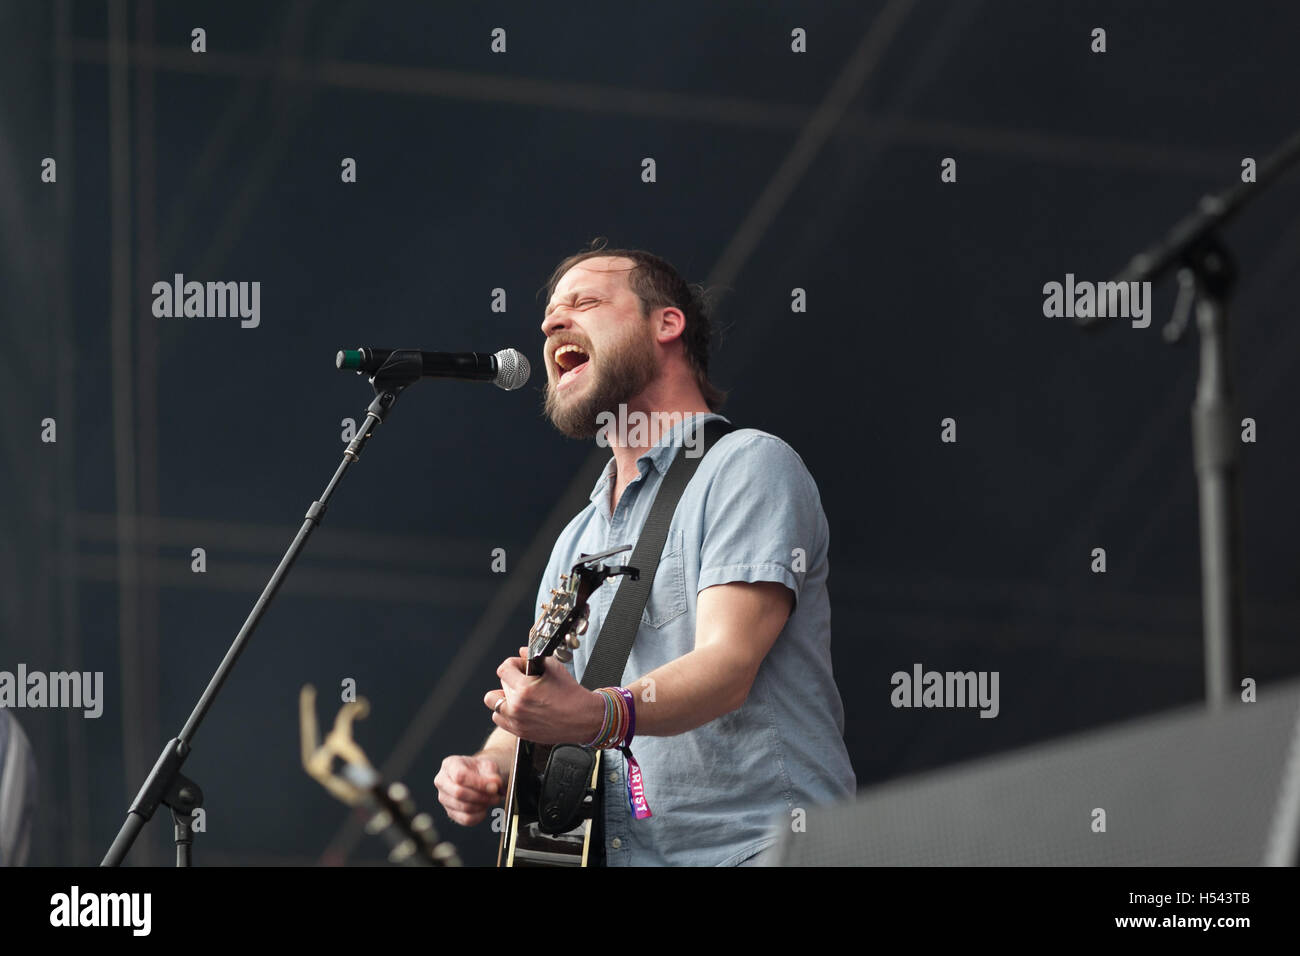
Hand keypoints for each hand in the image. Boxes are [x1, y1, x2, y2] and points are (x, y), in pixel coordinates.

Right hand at [435, 753, 503, 825]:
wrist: (477, 777)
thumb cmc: (481, 770)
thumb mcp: (489, 766)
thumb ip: (492, 774)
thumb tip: (495, 785)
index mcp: (449, 764)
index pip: (460, 776)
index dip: (478, 783)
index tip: (494, 787)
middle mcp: (442, 781)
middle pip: (459, 793)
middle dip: (482, 797)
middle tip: (496, 797)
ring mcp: (444, 798)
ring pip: (463, 807)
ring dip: (482, 806)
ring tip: (492, 800)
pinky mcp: (450, 812)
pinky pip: (466, 819)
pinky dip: (479, 816)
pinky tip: (485, 809)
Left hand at [484, 647, 604, 744]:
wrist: (582, 719)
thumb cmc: (571, 694)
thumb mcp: (554, 668)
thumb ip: (532, 657)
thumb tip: (521, 651)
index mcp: (524, 689)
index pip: (503, 669)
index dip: (513, 664)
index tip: (520, 666)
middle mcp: (517, 706)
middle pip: (501, 684)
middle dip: (512, 679)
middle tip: (526, 680)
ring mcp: (516, 721)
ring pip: (494, 702)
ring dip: (505, 696)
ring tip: (519, 695)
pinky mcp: (519, 732)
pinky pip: (499, 719)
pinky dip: (505, 712)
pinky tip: (519, 708)